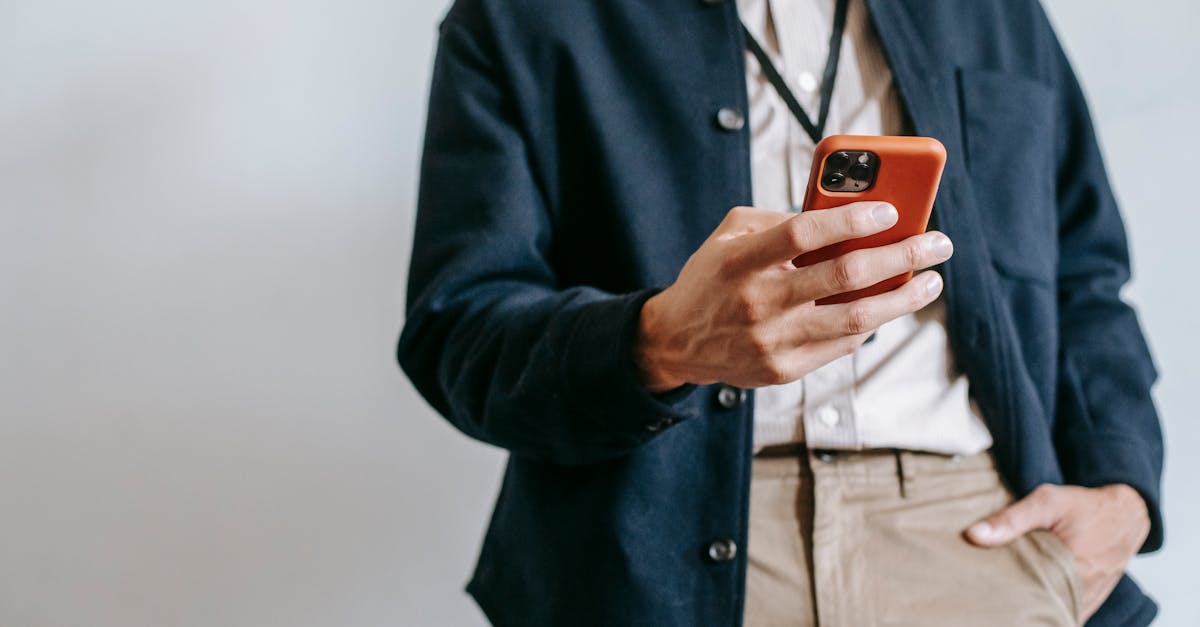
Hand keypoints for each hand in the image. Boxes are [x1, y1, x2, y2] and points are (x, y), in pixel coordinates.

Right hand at [634, 203, 952, 390]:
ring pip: (856, 319)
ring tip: (930, 280)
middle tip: (937, 243)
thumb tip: (842, 213)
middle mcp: (757, 301)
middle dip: (901, 255)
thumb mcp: (729, 236)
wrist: (676, 341)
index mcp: (740, 261)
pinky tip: (889, 305)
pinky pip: (841, 344)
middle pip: (844, 275)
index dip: (852, 219)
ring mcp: (772, 340)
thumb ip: (778, 220)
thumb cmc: (711, 278)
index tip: (891, 210)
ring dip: (903, 298)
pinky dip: (871, 323)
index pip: (804, 233)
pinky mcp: (783, 369)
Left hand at [965, 483, 1150, 620]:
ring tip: (1005, 600)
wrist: (1126, 514)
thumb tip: (973, 535)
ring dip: (1034, 608)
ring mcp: (1089, 599)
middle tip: (989, 597)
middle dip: (1017, 605)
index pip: (1031, 597)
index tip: (984, 592)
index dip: (1006, 596)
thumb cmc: (1085, 506)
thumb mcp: (1047, 501)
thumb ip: (1011, 519)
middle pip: (1041, 609)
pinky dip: (1050, 609)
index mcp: (1073, 568)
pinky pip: (1067, 613)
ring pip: (1055, 613)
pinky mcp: (1091, 600)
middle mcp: (1083, 590)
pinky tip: (1029, 600)